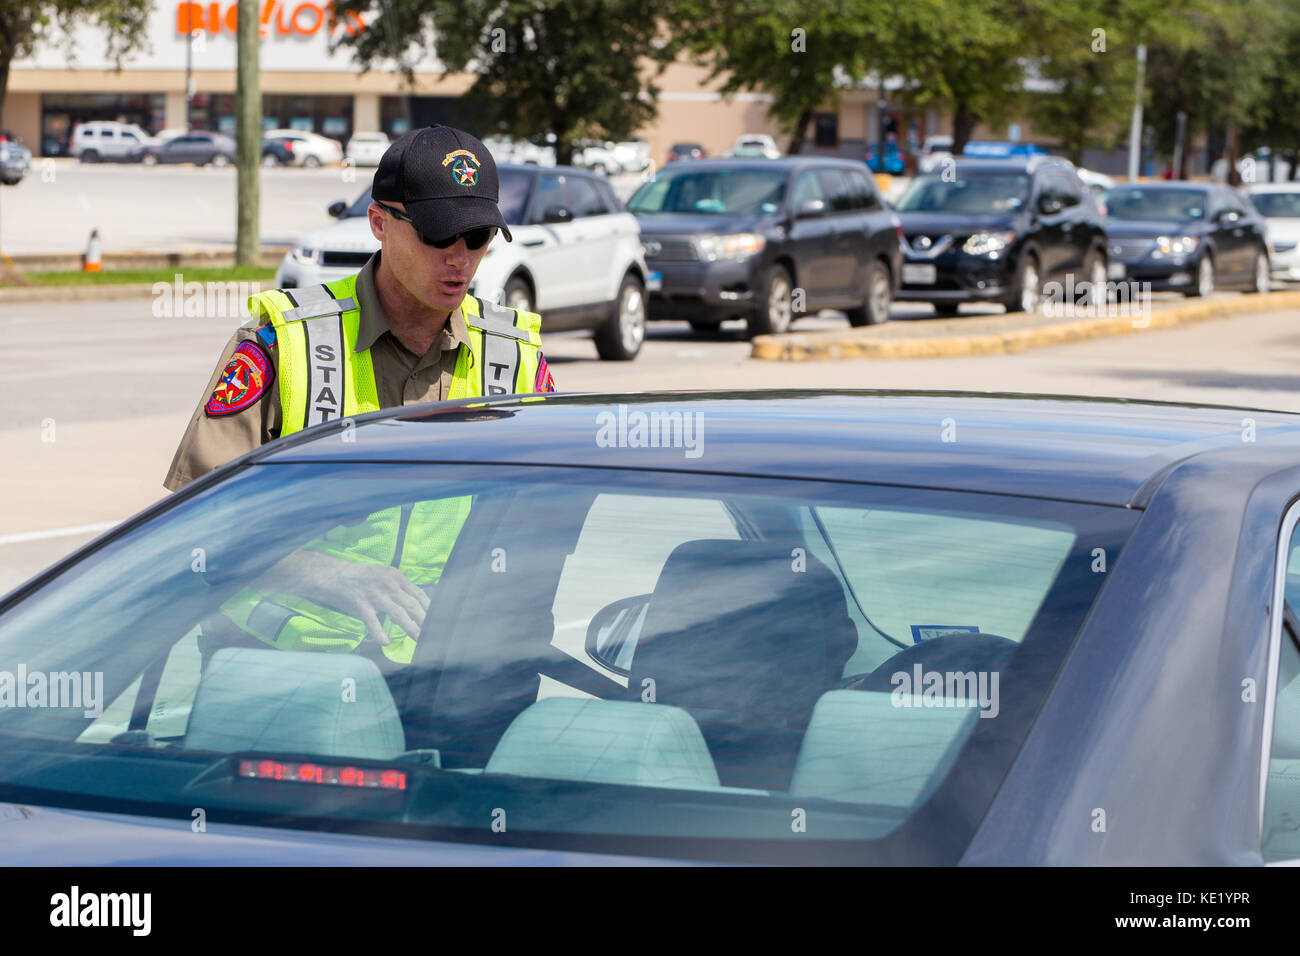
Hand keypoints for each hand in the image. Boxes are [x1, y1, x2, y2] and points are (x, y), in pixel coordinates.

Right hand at [263, 550, 429, 645]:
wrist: (331, 573)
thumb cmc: (358, 577)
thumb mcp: (381, 575)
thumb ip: (397, 587)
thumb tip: (412, 603)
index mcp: (395, 576)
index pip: (418, 594)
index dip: (429, 609)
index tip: (436, 620)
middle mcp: (388, 584)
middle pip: (412, 605)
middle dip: (424, 621)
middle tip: (432, 635)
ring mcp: (374, 593)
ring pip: (398, 613)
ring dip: (410, 628)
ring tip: (418, 639)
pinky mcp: (360, 603)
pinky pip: (372, 620)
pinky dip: (380, 632)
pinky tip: (386, 642)